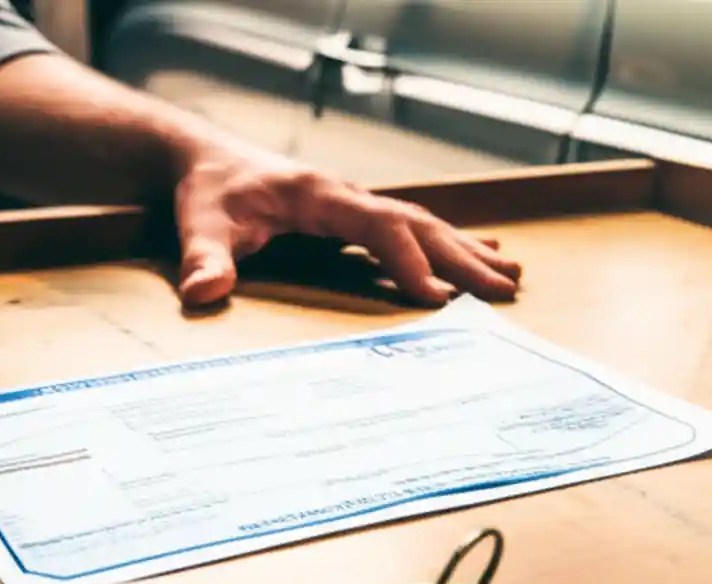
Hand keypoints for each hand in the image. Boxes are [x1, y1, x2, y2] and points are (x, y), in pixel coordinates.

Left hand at [173, 145, 521, 306]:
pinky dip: (449, 242)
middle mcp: (348, 195)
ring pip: (423, 224)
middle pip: (417, 224)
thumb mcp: (199, 223)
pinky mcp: (355, 214)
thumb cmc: (208, 191)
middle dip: (461, 259)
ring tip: (512, 276)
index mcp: (318, 195)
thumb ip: (204, 257)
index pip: (377, 226)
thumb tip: (203, 293)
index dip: (407, 260)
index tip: (436, 297)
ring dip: (467, 250)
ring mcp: (355, 203)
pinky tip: (481, 251)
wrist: (207, 158)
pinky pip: (411, 227)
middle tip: (504, 292)